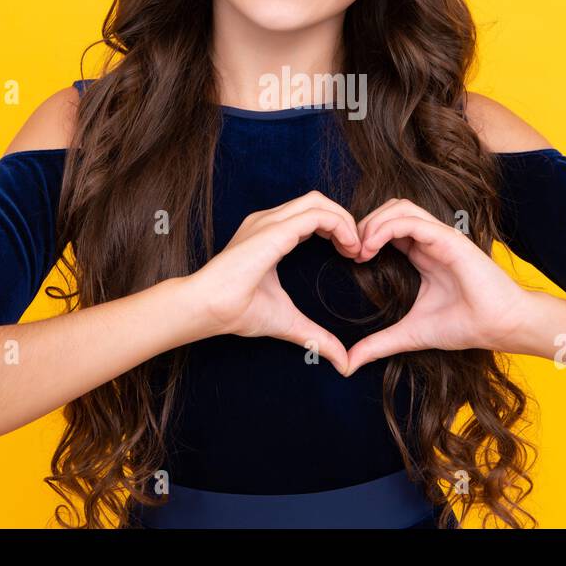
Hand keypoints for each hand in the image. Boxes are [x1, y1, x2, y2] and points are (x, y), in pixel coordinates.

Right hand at [188, 191, 360, 375]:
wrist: (208, 309)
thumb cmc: (236, 312)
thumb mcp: (288, 322)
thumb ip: (316, 337)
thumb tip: (343, 364)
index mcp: (269, 234)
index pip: (310, 215)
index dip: (336, 229)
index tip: (351, 255)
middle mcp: (269, 221)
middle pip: (317, 201)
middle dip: (344, 220)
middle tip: (358, 251)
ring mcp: (269, 222)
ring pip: (319, 202)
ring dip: (345, 221)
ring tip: (355, 249)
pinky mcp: (274, 230)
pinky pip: (317, 215)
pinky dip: (340, 225)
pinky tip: (348, 248)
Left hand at [343, 198, 529, 375]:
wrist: (501, 327)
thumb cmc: (465, 326)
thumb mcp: (410, 334)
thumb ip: (379, 344)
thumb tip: (348, 364)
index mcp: (422, 253)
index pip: (387, 227)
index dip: (364, 236)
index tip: (349, 260)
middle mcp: (430, 240)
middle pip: (390, 209)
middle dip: (364, 224)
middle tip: (349, 251)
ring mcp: (440, 237)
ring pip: (399, 207)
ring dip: (372, 223)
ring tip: (359, 249)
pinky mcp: (449, 239)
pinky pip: (411, 221)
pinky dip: (385, 228)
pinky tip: (371, 248)